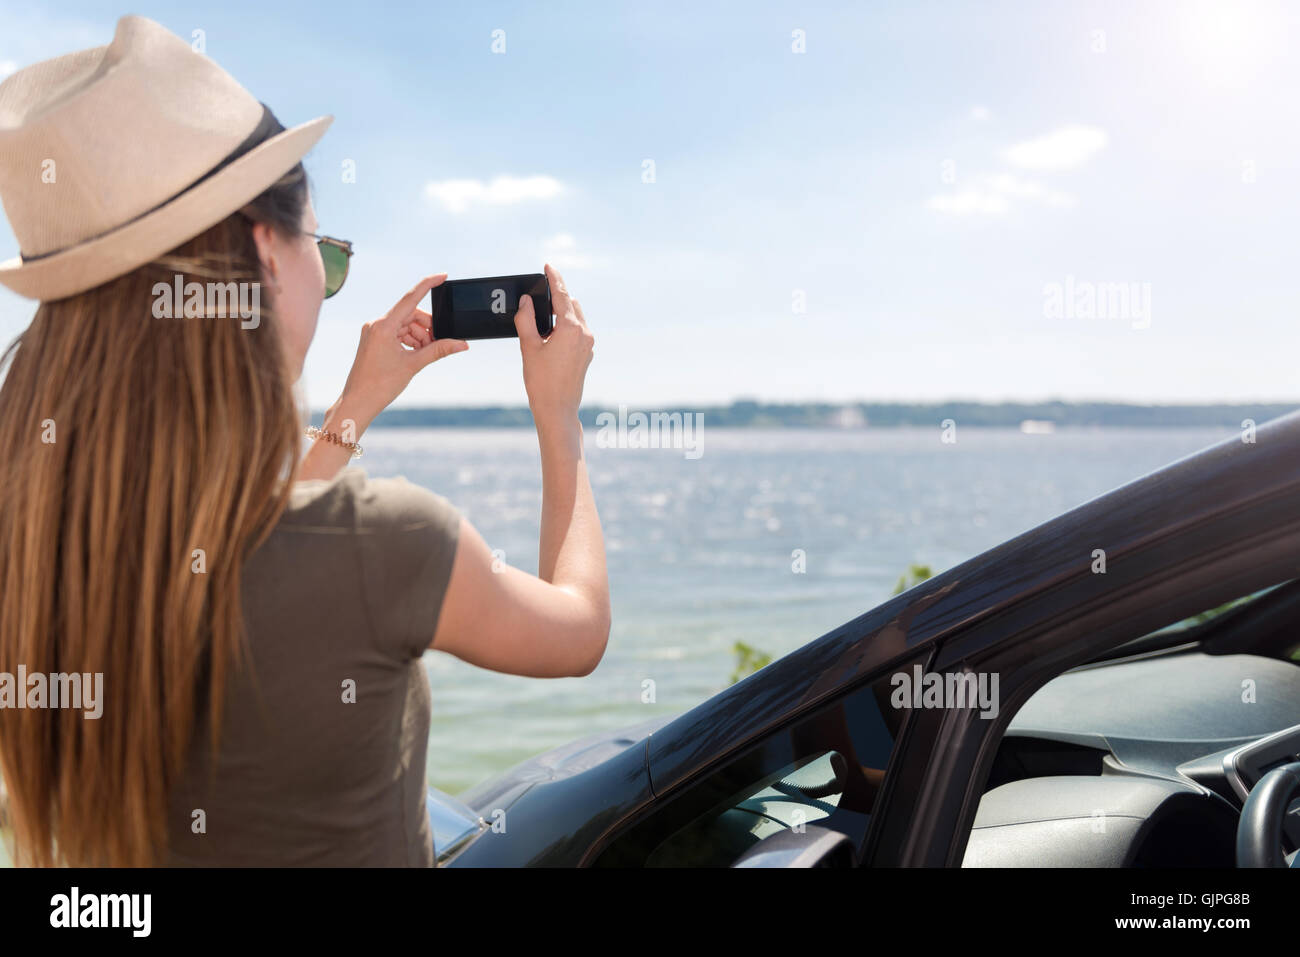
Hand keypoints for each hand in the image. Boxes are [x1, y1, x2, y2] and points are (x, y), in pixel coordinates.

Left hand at [338, 273, 467, 421]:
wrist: (358, 402)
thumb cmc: (380, 385)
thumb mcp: (413, 365)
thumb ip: (439, 350)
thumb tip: (461, 344)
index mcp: (383, 326)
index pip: (410, 298)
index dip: (428, 285)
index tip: (442, 276)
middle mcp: (377, 324)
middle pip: (411, 315)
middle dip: (427, 327)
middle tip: (439, 343)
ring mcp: (374, 332)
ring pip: (405, 325)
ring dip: (420, 336)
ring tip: (425, 354)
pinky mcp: (375, 340)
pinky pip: (398, 333)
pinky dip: (410, 341)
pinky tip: (416, 354)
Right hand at [515, 263, 593, 427]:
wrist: (557, 409)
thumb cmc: (541, 381)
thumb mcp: (528, 347)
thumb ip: (526, 320)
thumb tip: (525, 302)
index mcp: (571, 329)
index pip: (561, 295)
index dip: (554, 278)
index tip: (548, 266)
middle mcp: (585, 334)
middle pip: (571, 304)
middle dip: (557, 297)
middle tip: (540, 294)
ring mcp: (588, 345)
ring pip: (577, 317)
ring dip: (562, 312)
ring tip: (543, 317)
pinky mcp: (587, 355)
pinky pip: (578, 331)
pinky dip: (566, 326)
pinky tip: (551, 334)